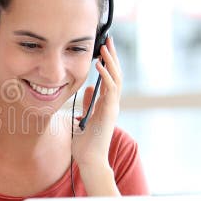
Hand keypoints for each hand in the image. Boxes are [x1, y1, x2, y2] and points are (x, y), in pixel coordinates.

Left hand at [73, 36, 121, 193]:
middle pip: (116, 74)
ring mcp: (112, 107)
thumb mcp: (83, 117)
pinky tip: (100, 65)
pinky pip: (110, 90)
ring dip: (110, 62)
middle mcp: (112, 104)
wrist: (89, 159)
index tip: (104, 48)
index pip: (110, 78)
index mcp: (106, 104)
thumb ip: (88, 103)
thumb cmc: (85, 143)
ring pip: (116, 79)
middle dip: (112, 57)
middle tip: (108, 40)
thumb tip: (89, 88)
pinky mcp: (109, 112)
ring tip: (105, 47)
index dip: (108, 62)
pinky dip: (105, 76)